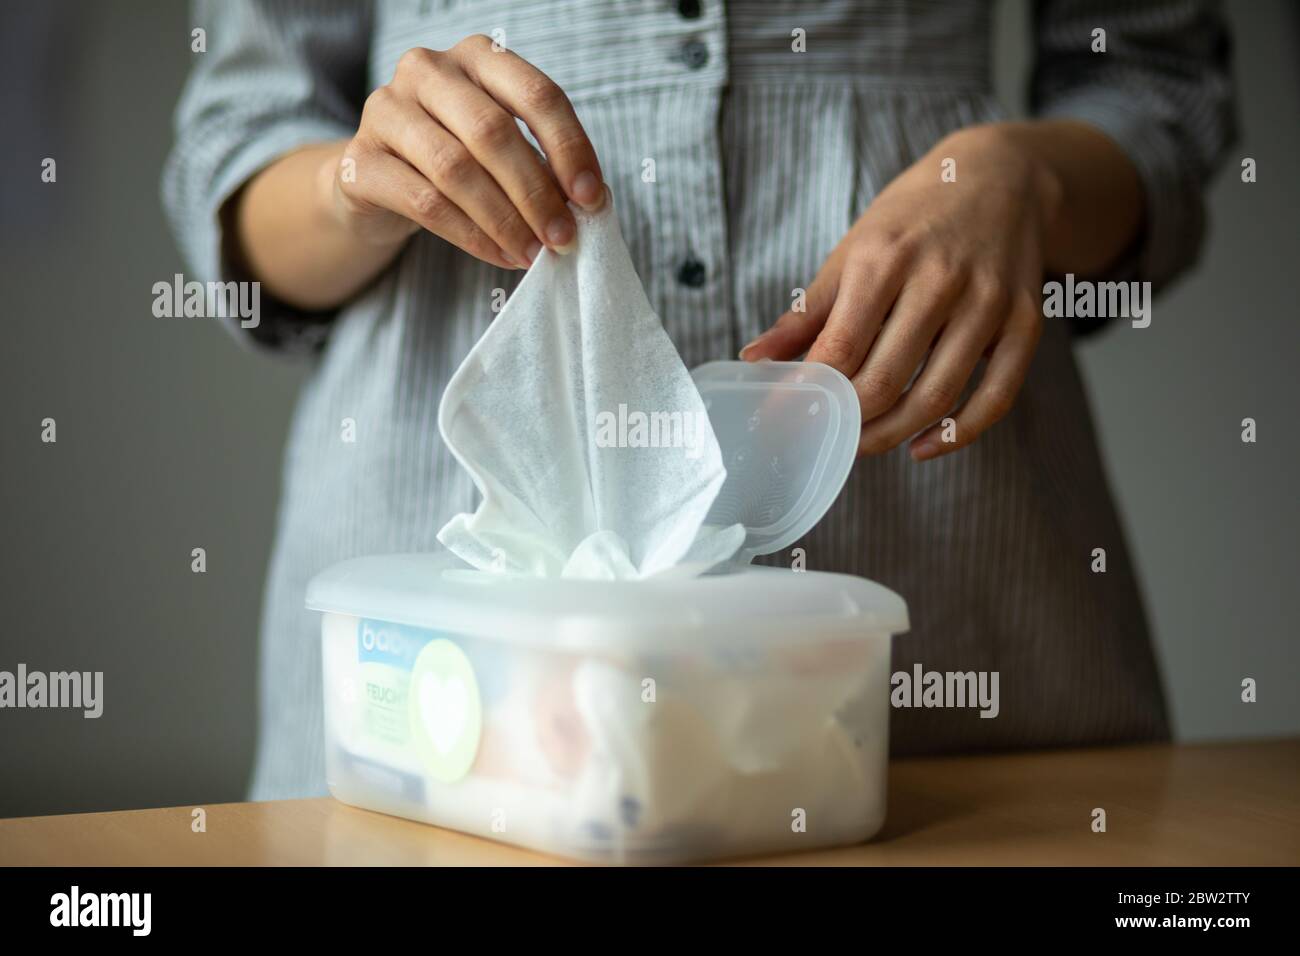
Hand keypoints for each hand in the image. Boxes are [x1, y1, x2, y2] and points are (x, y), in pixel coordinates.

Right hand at [326, 36, 604, 268]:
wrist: (377, 180)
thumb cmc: (457, 160)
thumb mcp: (503, 150)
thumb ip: (543, 164)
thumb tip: (591, 204)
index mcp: (477, 56)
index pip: (536, 94)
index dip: (570, 148)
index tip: (592, 199)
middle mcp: (427, 70)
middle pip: (493, 132)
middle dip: (536, 193)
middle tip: (563, 237)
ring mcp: (386, 110)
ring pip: (456, 169)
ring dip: (505, 220)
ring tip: (534, 254)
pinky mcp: (360, 160)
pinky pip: (424, 202)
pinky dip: (471, 235)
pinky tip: (499, 256)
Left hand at [741, 124, 1063, 459]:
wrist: (1001, 178)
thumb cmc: (913, 219)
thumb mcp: (853, 251)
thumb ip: (807, 312)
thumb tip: (755, 360)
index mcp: (886, 257)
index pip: (841, 347)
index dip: (812, 391)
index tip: (789, 416)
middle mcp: (940, 278)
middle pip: (885, 380)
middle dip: (850, 422)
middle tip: (830, 436)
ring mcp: (988, 302)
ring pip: (936, 396)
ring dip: (893, 434)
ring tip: (865, 444)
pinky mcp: (1025, 323)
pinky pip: (995, 397)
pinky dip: (957, 433)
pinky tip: (922, 446)